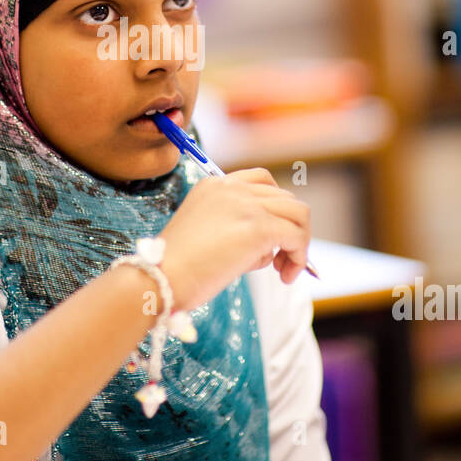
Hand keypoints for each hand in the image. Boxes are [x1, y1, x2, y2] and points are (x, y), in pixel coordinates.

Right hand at [157, 167, 310, 313]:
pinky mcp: (258, 227)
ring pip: (299, 213)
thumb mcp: (205, 235)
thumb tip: (272, 248)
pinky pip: (297, 236)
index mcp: (215, 185)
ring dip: (299, 242)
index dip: (275, 210)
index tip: (272, 238)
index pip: (262, 182)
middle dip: (290, 229)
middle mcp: (232, 187)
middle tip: (280, 262)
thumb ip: (237, 230)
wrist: (160, 278)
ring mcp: (246, 204)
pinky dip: (300, 257)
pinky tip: (286, 276)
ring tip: (285, 270)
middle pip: (285, 198)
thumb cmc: (176, 268)